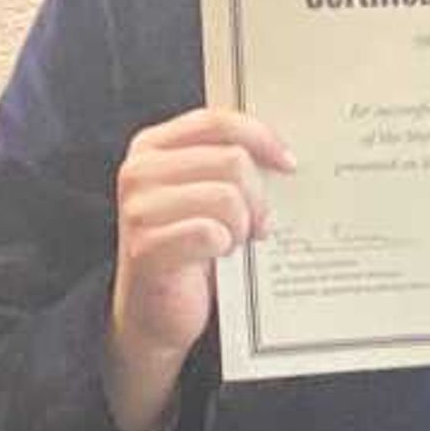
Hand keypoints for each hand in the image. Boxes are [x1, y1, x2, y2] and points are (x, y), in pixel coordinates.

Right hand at [106, 107, 292, 430]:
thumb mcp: (212, 194)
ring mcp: (138, 208)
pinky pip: (212, 233)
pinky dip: (226, 247)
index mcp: (155, 146)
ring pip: (228, 197)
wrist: (160, 309)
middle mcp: (140, 170)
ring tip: (233, 240)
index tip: (289, 165)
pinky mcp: (145, 246)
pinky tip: (218, 256)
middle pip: (233, 161)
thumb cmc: (195, 246)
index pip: (218, 121)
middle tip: (256, 224)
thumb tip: (291, 154)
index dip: (262, 138)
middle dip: (257, 197)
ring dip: (243, 225)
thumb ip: (234, 165)